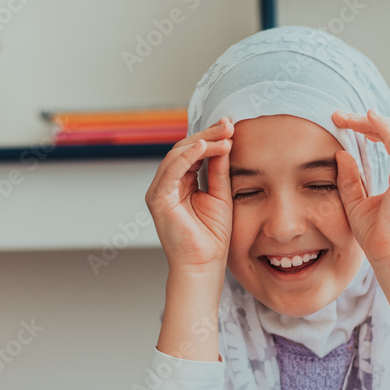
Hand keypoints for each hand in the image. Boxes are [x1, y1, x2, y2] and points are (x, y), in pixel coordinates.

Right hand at [145, 118, 233, 274]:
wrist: (203, 265)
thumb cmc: (212, 237)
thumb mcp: (220, 195)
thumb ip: (218, 170)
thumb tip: (224, 143)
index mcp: (180, 183)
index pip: (193, 152)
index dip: (211, 137)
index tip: (231, 126)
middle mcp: (167, 184)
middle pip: (184, 149)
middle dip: (207, 135)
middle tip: (228, 124)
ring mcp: (160, 191)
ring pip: (177, 155)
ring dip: (201, 142)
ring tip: (224, 135)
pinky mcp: (158, 199)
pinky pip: (171, 171)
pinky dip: (186, 157)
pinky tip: (204, 147)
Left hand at [331, 109, 389, 268]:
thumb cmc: (377, 236)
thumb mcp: (355, 202)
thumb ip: (349, 179)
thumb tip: (340, 154)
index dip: (371, 127)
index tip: (346, 122)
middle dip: (372, 120)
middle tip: (343, 116)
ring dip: (375, 121)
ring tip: (350, 118)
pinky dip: (384, 128)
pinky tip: (368, 119)